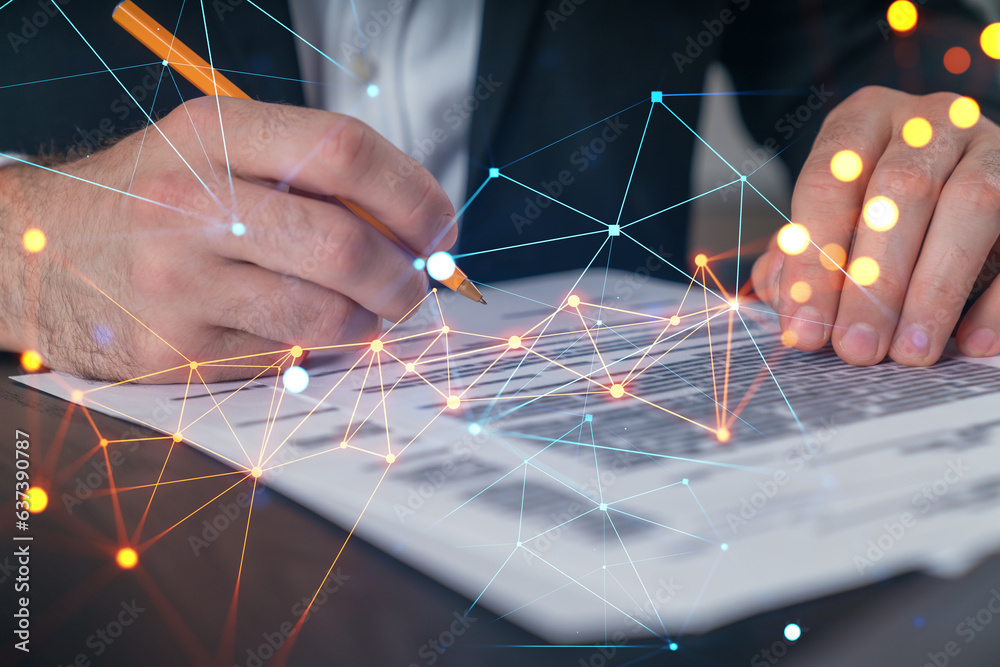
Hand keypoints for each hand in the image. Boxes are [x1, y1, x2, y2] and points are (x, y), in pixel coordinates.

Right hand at [0, 97, 455, 381]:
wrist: (41, 254)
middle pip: (345, 245)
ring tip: (368, 311)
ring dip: (371, 321)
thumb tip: (417, 225)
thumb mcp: (219, 149)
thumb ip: (312, 174)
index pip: (345, 152)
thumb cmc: (153, 201)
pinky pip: (286, 357)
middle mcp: (191, 203)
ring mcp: (180, 284)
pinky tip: (303, 328)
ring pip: (325, 316)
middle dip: (405, 276)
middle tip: (416, 284)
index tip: (440, 226)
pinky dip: (318, 348)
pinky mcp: (177, 351)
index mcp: (215, 134)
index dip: (414, 195)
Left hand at [752, 86, 999, 365]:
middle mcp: (931, 121)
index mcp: (863, 118)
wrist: (952, 175)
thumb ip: (799, 258)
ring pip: (972, 205)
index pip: (828, 182)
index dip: (813, 262)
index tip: (805, 329)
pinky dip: (999, 299)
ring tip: (911, 352)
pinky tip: (972, 341)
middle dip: (875, 282)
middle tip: (858, 349)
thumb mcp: (828, 220)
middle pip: (900, 191)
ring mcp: (993, 146)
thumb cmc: (874, 207)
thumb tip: (789, 307)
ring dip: (936, 290)